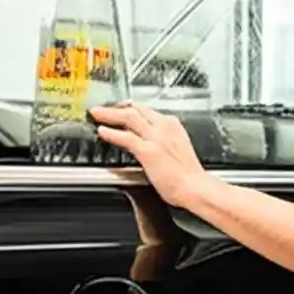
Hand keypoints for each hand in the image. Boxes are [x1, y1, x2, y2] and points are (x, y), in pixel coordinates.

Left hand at [91, 101, 208, 207]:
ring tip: (97, 114)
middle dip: (117, 106)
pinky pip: (126, 137)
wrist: (196, 187)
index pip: (148, 111)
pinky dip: (112, 133)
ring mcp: (156, 137)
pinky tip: (103, 132)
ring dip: (110, 114)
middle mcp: (165, 127)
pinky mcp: (149, 150)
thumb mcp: (179, 149)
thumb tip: (152, 143)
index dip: (131, 108)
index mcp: (173, 126)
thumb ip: (165, 142)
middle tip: (104, 108)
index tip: (121, 109)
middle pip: (136, 109)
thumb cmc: (189, 175)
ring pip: (129, 117)